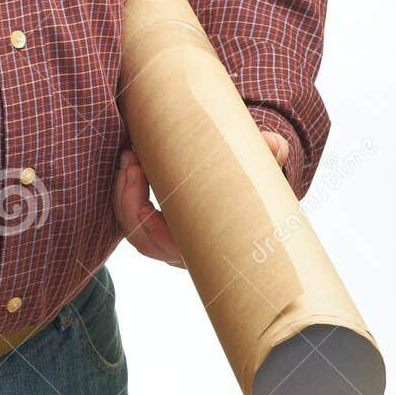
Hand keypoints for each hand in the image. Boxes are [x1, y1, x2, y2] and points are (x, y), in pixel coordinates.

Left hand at [113, 129, 290, 267]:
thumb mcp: (262, 173)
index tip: (143, 191)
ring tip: (129, 156)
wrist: (244, 193)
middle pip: (140, 237)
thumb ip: (268, 157)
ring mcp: (165, 240)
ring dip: (123, 191)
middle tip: (132, 160)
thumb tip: (272, 144)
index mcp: (204, 248)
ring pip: (131, 226)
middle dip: (129, 199)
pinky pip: (129, 215)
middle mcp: (182, 250)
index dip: (148, 224)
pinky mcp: (153, 223)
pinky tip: (130, 161)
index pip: (163, 246)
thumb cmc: (252, 188)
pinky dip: (124, 189)